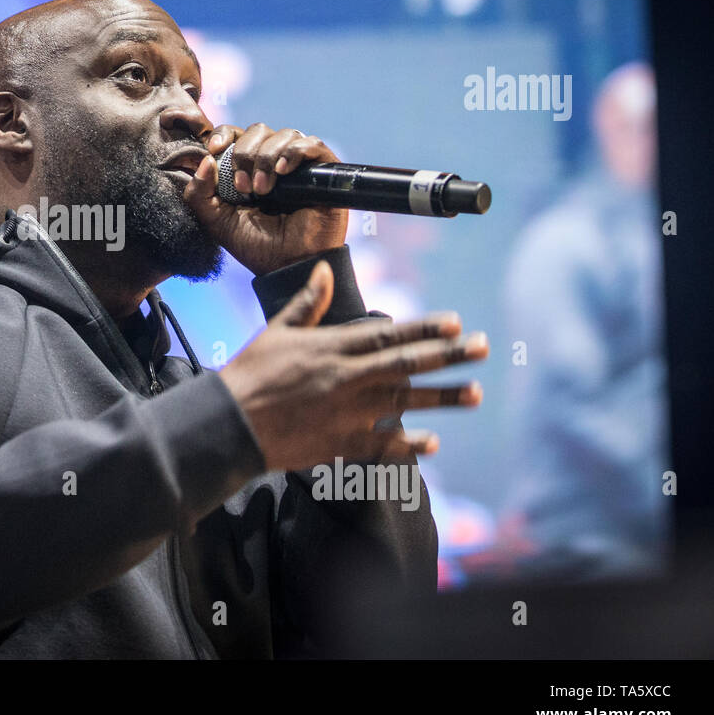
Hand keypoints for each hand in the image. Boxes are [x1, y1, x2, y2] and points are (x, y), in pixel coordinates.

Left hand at [184, 124, 347, 274]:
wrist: (287, 265)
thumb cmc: (254, 246)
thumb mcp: (216, 221)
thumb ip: (199, 194)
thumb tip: (205, 159)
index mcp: (247, 167)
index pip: (235, 134)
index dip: (223, 135)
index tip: (214, 149)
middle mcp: (273, 161)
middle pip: (258, 131)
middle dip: (245, 154)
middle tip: (244, 188)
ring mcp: (299, 165)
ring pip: (284, 135)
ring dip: (267, 158)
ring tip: (263, 191)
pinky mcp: (323, 171)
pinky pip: (312, 144)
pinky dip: (295, 152)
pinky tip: (283, 171)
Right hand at [219, 261, 488, 472]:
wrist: (230, 424)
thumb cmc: (250, 373)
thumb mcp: (276, 331)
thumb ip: (307, 303)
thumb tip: (323, 269)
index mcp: (332, 347)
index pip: (388, 333)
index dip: (424, 327)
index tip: (455, 321)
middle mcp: (346, 377)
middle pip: (407, 364)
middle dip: (448, 355)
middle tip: (483, 347)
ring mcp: (347, 412)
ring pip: (405, 401)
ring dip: (443, 397)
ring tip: (475, 392)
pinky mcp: (340, 443)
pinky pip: (383, 444)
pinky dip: (409, 444)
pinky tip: (434, 443)